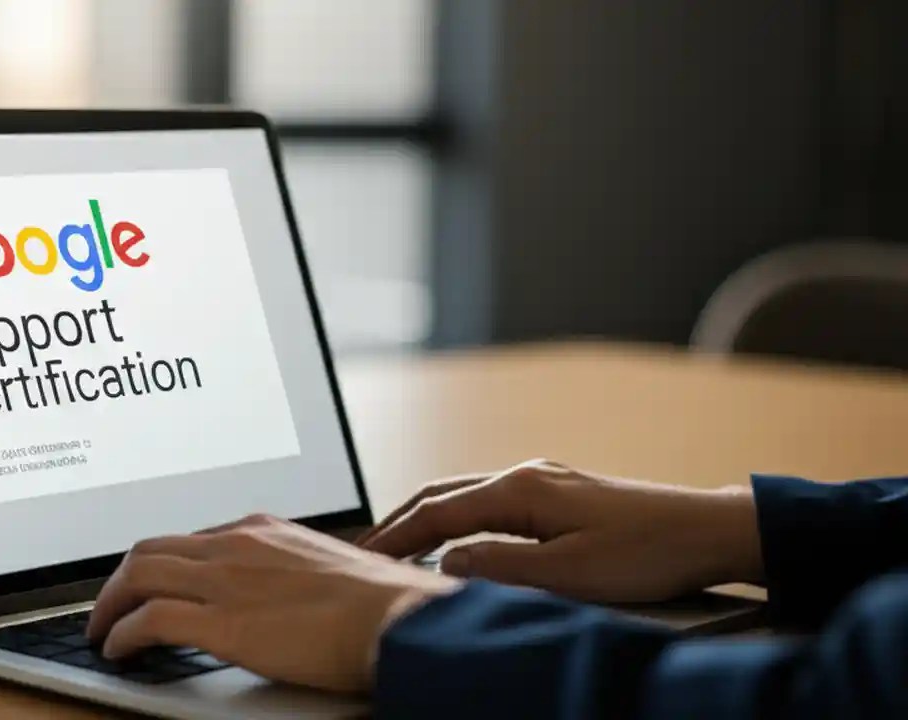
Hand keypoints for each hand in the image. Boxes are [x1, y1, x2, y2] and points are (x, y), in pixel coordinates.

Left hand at [86, 515, 461, 691]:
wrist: (396, 617)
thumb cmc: (379, 601)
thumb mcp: (325, 570)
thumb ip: (291, 575)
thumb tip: (283, 599)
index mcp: (263, 531)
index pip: (191, 539)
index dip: (162, 565)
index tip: (152, 585)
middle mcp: (236, 544)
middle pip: (151, 549)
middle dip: (122, 579)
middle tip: (111, 605)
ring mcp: (225, 579)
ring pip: (138, 574)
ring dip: (109, 604)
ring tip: (102, 630)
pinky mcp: (222, 622)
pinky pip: (149, 620)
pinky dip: (122, 634)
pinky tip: (118, 651)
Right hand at [360, 459, 762, 602]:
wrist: (706, 529)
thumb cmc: (645, 554)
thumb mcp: (568, 574)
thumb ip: (499, 567)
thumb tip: (444, 563)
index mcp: (520, 491)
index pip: (437, 512)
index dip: (395, 536)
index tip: (361, 556)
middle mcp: (525, 475)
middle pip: (441, 492)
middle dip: (399, 519)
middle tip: (363, 546)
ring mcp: (542, 479)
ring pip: (464, 492)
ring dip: (426, 515)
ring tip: (396, 541)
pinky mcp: (559, 492)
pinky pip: (488, 499)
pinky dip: (456, 515)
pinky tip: (455, 534)